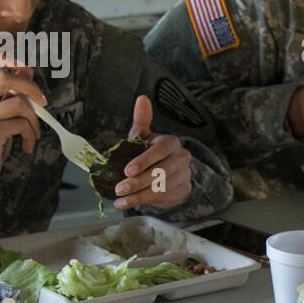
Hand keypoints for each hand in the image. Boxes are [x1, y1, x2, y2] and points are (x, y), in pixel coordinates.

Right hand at [0, 58, 45, 195]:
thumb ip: (7, 94)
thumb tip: (27, 70)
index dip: (2, 56)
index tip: (23, 65)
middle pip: (4, 76)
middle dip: (30, 86)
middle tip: (42, 101)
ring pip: (19, 102)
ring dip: (34, 119)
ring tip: (33, 133)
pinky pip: (21, 124)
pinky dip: (31, 134)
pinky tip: (27, 144)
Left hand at [115, 95, 192, 209]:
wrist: (172, 172)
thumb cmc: (151, 151)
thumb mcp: (145, 136)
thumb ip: (142, 119)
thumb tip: (142, 98)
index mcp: (171, 143)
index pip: (159, 151)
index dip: (144, 161)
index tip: (127, 170)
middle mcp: (181, 158)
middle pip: (160, 172)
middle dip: (137, 182)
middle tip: (119, 188)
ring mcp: (184, 176)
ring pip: (160, 188)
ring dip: (138, 195)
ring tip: (120, 199)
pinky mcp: (182, 190)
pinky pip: (162, 198)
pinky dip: (142, 202)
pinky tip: (128, 203)